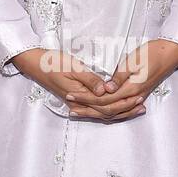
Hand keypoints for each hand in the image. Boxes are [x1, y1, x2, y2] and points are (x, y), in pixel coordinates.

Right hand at [9, 48, 146, 121]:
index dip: (123, 102)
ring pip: (102, 113)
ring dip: (119, 112)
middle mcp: (79, 103)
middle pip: (106, 113)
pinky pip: (96, 110)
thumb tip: (105, 91)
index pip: (105, 105)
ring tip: (136, 109)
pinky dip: (109, 110)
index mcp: (79, 96)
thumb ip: (89, 79)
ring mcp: (77, 102)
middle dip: (125, 110)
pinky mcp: (77, 99)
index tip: (137, 96)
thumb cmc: (53, 62)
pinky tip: (118, 107)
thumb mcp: (72, 67)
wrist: (35, 64)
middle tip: (142, 106)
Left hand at [61, 38, 177, 121]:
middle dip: (88, 109)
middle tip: (71, 109)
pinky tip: (103, 111)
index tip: (71, 94)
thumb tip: (106, 90)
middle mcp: (133, 96)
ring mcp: (137, 96)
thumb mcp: (133, 61)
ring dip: (97, 113)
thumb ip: (119, 77)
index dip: (86, 98)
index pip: (103, 99)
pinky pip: (121, 108)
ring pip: (114, 112)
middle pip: (107, 110)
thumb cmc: (153, 53)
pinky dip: (110, 112)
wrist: (171, 53)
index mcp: (130, 88)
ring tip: (82, 112)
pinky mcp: (139, 93)